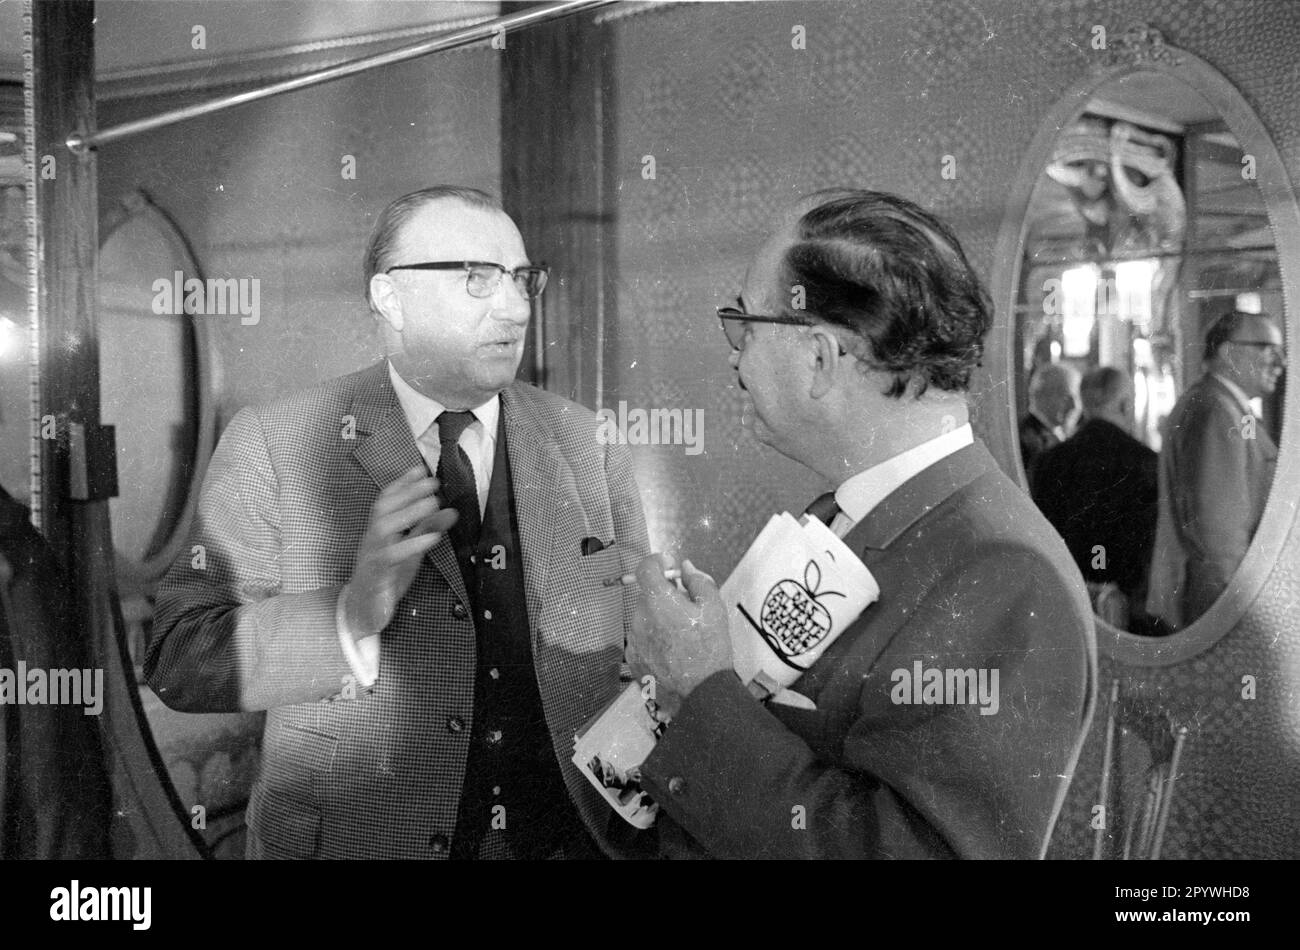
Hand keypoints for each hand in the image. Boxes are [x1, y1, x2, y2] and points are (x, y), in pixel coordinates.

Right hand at [341, 466, 457, 637]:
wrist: (362, 611)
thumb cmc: (386, 577)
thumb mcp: (410, 551)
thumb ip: (427, 531)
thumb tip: (452, 511)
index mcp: (377, 531)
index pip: (385, 500)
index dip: (401, 483)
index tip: (420, 468)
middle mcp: (370, 539)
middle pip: (383, 509)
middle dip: (407, 492)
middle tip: (432, 482)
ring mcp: (370, 556)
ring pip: (383, 528)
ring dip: (408, 513)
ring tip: (433, 502)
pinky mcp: (376, 574)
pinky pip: (392, 556)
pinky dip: (412, 544)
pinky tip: (431, 538)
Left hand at [628, 553, 733, 719]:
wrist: (701, 693)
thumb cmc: (710, 650)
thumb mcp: (714, 609)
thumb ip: (698, 581)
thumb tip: (686, 568)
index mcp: (658, 600)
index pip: (646, 567)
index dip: (657, 561)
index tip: (668, 565)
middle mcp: (639, 617)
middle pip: (647, 595)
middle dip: (664, 595)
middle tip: (686, 607)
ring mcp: (634, 640)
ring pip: (644, 618)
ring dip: (658, 618)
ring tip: (682, 636)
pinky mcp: (633, 659)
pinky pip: (641, 639)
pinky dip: (653, 639)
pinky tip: (673, 651)